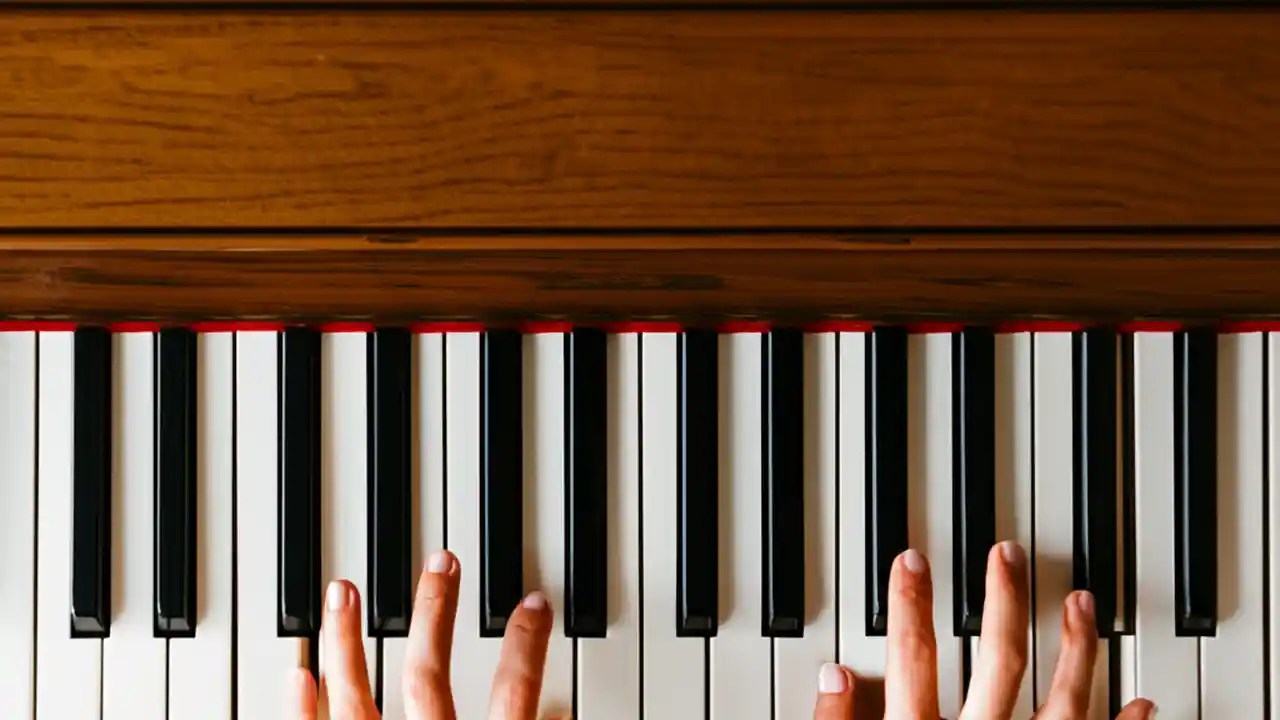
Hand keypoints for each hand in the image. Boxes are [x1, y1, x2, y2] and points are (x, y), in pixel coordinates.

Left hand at [292, 550, 553, 719]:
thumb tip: (561, 708)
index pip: (514, 693)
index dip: (526, 644)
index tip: (534, 603)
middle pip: (427, 678)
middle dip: (434, 614)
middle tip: (440, 564)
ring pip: (356, 701)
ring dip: (347, 641)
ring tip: (342, 590)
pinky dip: (303, 709)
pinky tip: (299, 673)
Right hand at [813, 544, 1156, 719]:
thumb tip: (833, 676)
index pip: (915, 659)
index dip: (912, 605)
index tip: (913, 562)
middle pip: (997, 664)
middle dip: (1002, 604)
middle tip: (1008, 555)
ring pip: (1063, 701)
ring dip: (1075, 650)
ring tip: (1082, 606)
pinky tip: (1143, 701)